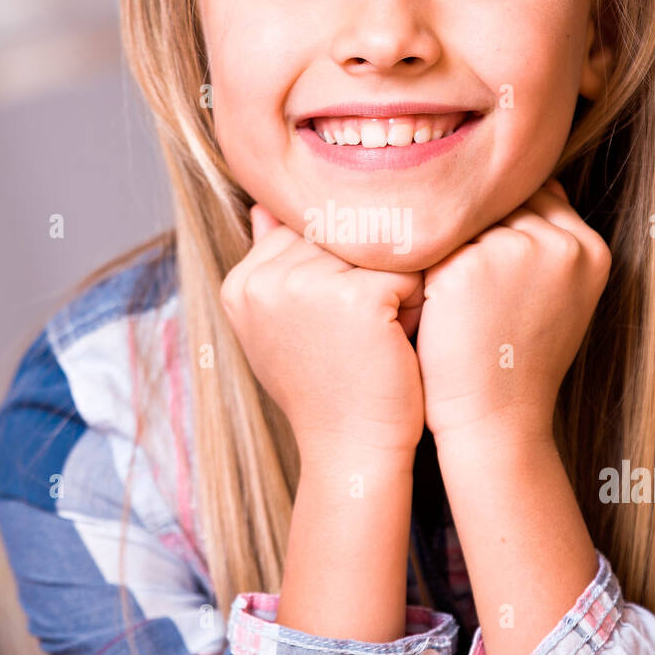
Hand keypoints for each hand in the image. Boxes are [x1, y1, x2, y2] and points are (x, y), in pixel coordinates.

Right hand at [220, 204, 425, 457]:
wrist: (352, 451)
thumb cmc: (327, 390)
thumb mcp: (284, 326)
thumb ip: (273, 262)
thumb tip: (264, 203)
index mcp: (241, 284)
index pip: (302, 232)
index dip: (334, 272)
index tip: (333, 327)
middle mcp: (264, 280)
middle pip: (339, 234)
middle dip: (363, 274)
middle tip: (362, 335)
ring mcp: (305, 285)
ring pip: (373, 247)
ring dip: (391, 286)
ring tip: (379, 337)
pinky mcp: (354, 297)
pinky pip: (406, 268)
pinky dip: (414, 303)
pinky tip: (397, 342)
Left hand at [415, 179, 611, 442]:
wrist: (497, 419)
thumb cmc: (519, 359)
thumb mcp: (558, 297)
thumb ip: (549, 242)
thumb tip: (526, 186)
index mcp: (590, 250)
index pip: (540, 197)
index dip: (507, 224)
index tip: (491, 261)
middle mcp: (561, 245)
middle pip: (502, 204)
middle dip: (480, 232)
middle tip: (469, 280)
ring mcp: (516, 252)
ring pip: (467, 220)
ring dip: (453, 248)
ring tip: (453, 297)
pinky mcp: (468, 268)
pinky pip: (434, 246)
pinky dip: (426, 270)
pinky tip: (432, 305)